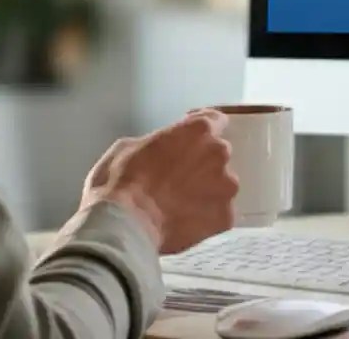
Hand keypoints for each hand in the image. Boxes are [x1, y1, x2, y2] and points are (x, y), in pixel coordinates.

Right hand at [81, 110, 239, 254]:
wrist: (125, 227)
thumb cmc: (122, 181)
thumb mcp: (128, 148)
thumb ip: (156, 141)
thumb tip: (159, 148)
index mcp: (198, 130)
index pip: (214, 120)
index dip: (200, 132)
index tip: (190, 141)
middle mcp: (219, 154)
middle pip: (217, 155)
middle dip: (201, 164)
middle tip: (177, 179)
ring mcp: (226, 188)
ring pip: (221, 186)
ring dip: (206, 192)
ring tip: (180, 206)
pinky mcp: (225, 217)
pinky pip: (217, 214)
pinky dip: (204, 218)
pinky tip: (183, 223)